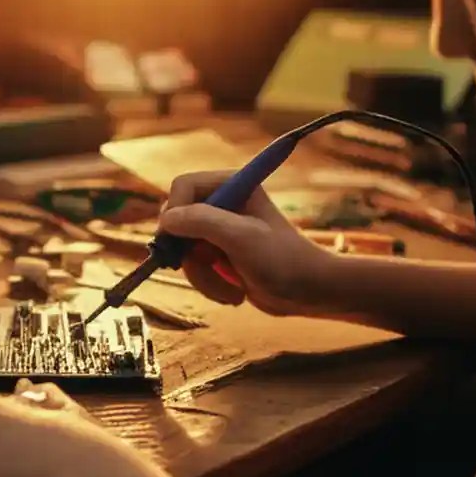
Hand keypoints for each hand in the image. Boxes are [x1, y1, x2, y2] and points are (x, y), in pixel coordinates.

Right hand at [159, 171, 335, 315]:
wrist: (310, 292)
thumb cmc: (283, 260)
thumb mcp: (242, 237)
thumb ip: (202, 221)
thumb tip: (165, 220)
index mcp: (232, 184)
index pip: (184, 186)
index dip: (175, 211)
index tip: (176, 240)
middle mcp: (223, 203)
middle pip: (177, 221)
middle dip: (190, 252)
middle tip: (206, 267)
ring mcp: (219, 231)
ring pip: (183, 249)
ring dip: (202, 275)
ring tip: (231, 289)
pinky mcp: (218, 254)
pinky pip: (194, 267)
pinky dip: (208, 283)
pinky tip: (234, 293)